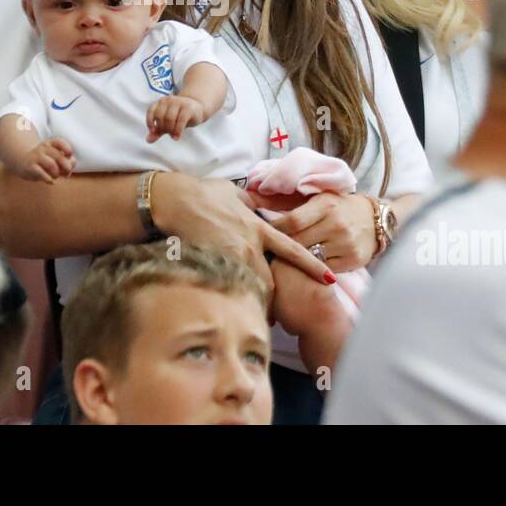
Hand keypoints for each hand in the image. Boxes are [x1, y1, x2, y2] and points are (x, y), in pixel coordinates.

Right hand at [17, 138, 75, 183]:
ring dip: (57, 173)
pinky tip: (50, 181)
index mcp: (50, 143)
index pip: (60, 142)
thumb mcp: (56, 157)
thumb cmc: (45, 160)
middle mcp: (43, 148)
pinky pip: (42, 174)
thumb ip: (67, 159)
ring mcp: (35, 157)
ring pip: (51, 165)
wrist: (24, 161)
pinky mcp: (30, 167)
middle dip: (66, 167)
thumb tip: (72, 163)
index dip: (68, 150)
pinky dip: (49, 179)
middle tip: (66, 172)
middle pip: (59, 157)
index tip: (69, 156)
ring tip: (55, 176)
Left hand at [146, 94, 204, 141]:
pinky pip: (180, 120)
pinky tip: (177, 137)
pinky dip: (177, 131)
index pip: (151, 111)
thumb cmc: (179, 115)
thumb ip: (157, 130)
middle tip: (168, 133)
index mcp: (161, 102)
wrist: (197, 108)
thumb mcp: (167, 123)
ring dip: (170, 130)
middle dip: (162, 128)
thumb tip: (148, 140)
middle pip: (160, 116)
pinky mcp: (188, 107)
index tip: (153, 131)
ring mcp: (179, 102)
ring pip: (169, 118)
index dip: (150, 122)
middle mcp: (168, 100)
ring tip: (172, 136)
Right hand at [150, 175, 333, 302]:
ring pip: (249, 287)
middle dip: (272, 298)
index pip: (293, 251)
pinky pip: (227, 287)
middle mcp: (250, 245)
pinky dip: (229, 295)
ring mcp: (232, 257)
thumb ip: (251, 204)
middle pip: (270, 281)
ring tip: (248, 313)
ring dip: (250, 299)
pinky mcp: (214, 265)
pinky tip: (226, 304)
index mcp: (259, 228)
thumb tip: (256, 205)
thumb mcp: (234, 193)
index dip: (313, 266)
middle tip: (273, 312)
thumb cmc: (203, 192)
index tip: (330, 279)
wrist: (176, 200)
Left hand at [265, 191, 377, 272]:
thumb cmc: (338, 207)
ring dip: (296, 260)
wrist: (375, 220)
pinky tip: (305, 266)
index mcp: (325, 205)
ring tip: (285, 259)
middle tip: (270, 250)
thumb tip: (254, 200)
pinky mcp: (352, 260)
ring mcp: (345, 244)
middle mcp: (336, 224)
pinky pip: (324, 270)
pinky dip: (313, 269)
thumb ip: (289, 203)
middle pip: (299, 242)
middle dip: (283, 247)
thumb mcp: (318, 198)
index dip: (275, 229)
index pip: (293, 221)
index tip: (265, 233)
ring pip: (310, 258)